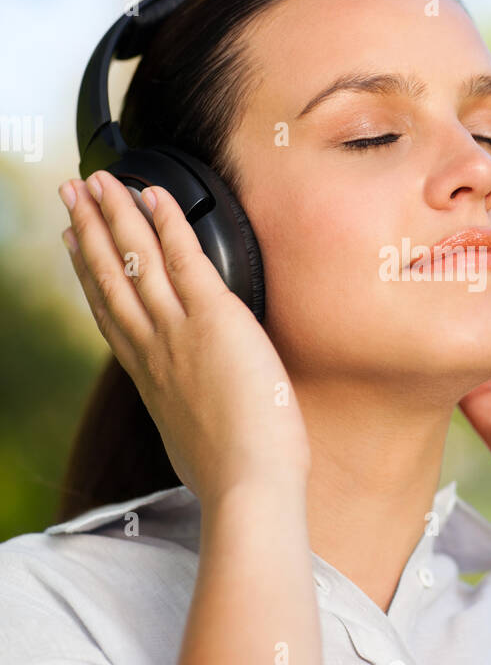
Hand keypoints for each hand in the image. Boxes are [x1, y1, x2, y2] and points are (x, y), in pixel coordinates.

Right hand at [58, 169, 309, 508]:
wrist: (247, 484)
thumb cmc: (232, 475)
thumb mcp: (191, 444)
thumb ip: (187, 419)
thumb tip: (196, 423)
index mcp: (149, 377)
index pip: (111, 313)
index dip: (89, 273)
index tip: (74, 245)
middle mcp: (153, 348)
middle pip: (109, 276)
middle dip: (87, 229)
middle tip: (70, 193)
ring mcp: (177, 331)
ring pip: (136, 259)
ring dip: (114, 214)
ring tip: (98, 180)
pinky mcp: (213, 317)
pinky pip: (183, 257)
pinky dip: (167, 221)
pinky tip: (153, 194)